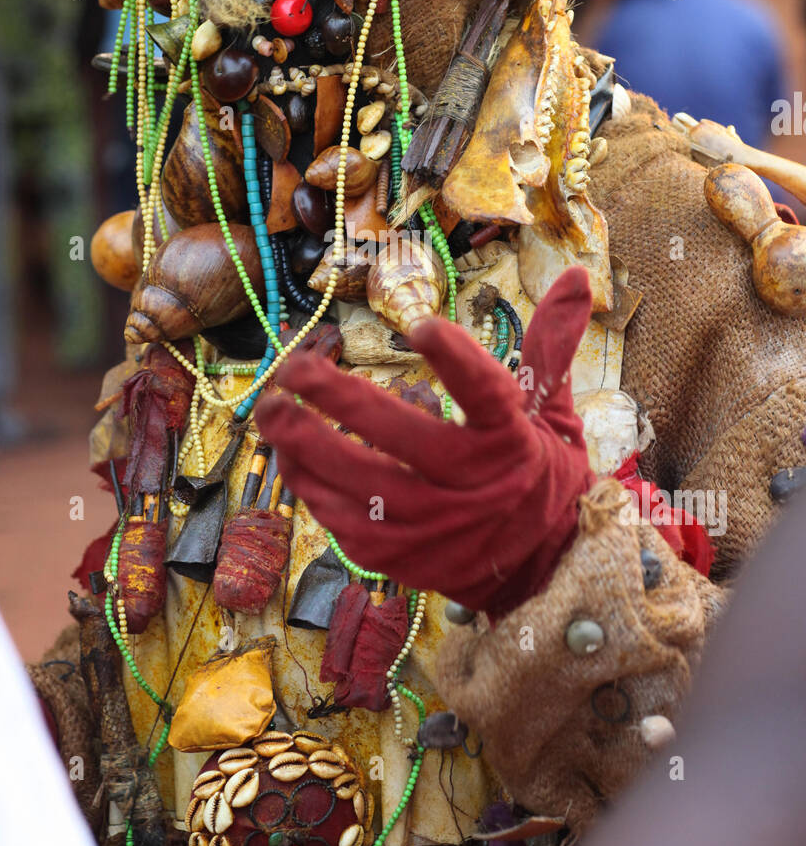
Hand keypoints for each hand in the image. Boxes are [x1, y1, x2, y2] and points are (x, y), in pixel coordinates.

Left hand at [255, 267, 593, 619]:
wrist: (540, 569)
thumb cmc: (536, 475)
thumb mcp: (550, 413)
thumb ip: (551, 346)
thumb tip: (578, 275)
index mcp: (511, 442)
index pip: (489, 397)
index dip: (457, 361)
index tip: (421, 324)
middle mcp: (471, 486)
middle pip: (400, 438)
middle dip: (337, 398)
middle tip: (295, 367)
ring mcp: (431, 526)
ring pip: (357, 483)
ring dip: (304, 443)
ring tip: (268, 408)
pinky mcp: (398, 556)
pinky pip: (341, 520)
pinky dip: (309, 485)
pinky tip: (286, 453)